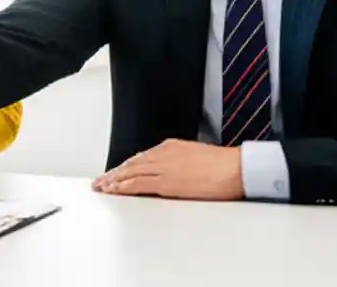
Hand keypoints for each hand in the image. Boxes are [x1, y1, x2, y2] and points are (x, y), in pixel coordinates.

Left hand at [92, 139, 243, 200]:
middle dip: (115, 172)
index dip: (127, 166)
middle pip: (131, 163)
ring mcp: (162, 168)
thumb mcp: (197, 157)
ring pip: (130, 172)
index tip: (118, 172)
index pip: (142, 157)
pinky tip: (114, 190)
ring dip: (113, 180)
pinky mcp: (165, 182)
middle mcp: (163, 154)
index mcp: (171, 146)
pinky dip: (123, 187)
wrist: (235, 168)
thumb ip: (181, 162)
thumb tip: (175, 172)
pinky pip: (137, 184)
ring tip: (102, 186)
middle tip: (101, 180)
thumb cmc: (224, 165)